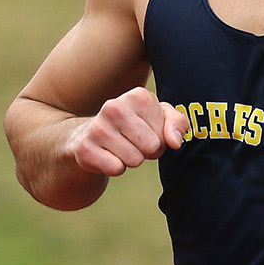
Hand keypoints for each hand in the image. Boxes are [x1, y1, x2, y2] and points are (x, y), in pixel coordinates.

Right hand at [63, 88, 187, 177]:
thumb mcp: (160, 118)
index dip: (159, 140)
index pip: (165, 135)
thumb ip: (178, 124)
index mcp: (138, 96)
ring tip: (120, 147)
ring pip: (134, 160)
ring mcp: (97, 127)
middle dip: (146, 151)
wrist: (89, 135)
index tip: (145, 132)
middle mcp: (114, 107)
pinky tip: (107, 155)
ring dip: (131, 160)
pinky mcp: (85, 147)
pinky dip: (115, 168)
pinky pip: (116, 169)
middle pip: (151, 147)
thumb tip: (175, 142)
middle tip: (133, 143)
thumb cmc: (134, 126)